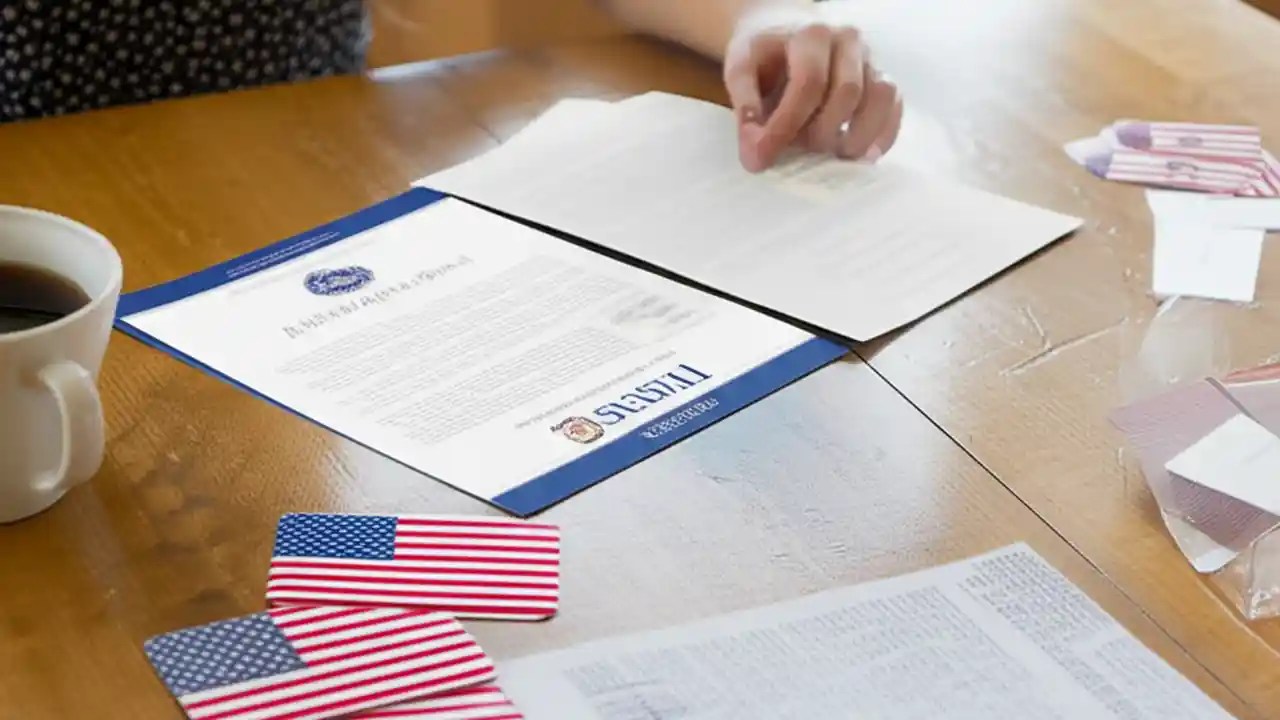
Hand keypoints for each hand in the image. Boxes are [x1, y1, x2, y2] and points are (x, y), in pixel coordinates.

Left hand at [722, 7, 902, 171]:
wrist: (787, 30)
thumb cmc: (765, 54)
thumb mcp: (742, 69)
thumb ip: (745, 106)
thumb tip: (756, 150)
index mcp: (810, 35)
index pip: (808, 84)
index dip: (785, 126)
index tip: (762, 158)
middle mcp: (848, 41)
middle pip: (847, 93)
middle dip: (821, 133)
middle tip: (799, 151)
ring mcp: (871, 59)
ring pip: (880, 99)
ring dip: (857, 137)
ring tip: (831, 156)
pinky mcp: (883, 78)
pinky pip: (895, 108)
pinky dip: (881, 136)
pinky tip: (859, 156)